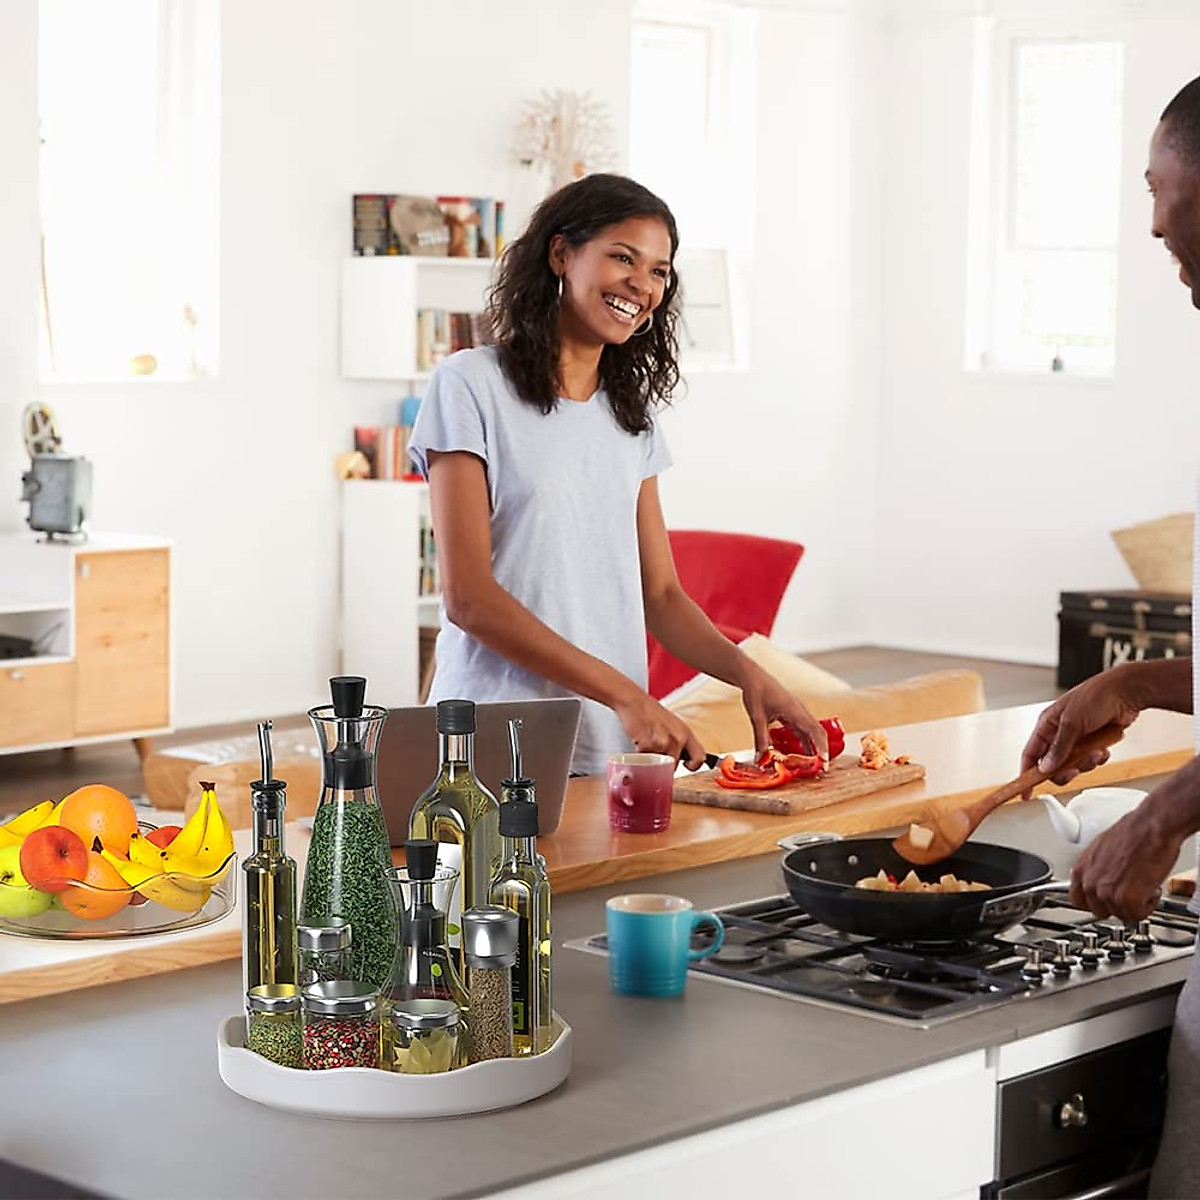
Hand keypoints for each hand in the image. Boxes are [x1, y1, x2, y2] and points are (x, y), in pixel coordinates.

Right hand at [613, 688, 705, 768]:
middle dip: (665, 764)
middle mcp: (678, 739)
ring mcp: (663, 743)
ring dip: (651, 760)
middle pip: (675, 766)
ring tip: (647, 744)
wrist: (634, 701)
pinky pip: (644, 760)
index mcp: (686, 733)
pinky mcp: (648, 745)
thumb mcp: (674, 725)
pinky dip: (641, 755)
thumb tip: (682, 758)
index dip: (693, 765)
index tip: (686, 766)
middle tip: (656, 754)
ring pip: (658, 765)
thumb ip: (680, 741)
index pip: (700, 758)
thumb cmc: (651, 711)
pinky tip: (639, 741)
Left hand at [739, 667, 827, 760]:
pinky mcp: (792, 714)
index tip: (823, 763)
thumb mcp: (757, 717)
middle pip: (818, 733)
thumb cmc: (756, 692)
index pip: (814, 731)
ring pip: (812, 732)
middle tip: (822, 769)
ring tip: (814, 765)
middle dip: (822, 750)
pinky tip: (802, 754)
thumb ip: (760, 739)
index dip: (821, 748)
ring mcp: (798, 712)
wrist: (753, 677)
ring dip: (814, 747)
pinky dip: (806, 742)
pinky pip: (803, 730)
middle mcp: (800, 711)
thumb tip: (761, 759)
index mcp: (795, 710)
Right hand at [1020, 670, 1141, 788]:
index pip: (1030, 754)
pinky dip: (1098, 758)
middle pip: (1052, 765)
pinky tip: (1104, 747)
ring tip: (1096, 751)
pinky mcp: (1093, 743)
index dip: (1026, 774)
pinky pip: (1091, 761)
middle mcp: (1059, 733)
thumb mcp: (1072, 722)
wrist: (1127, 692)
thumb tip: (1045, 767)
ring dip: (1086, 762)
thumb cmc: (1096, 696)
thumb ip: (1058, 748)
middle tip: (1074, 770)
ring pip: (1074, 765)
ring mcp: (1077, 739)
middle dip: (1065, 770)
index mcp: (1047, 725)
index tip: (1025, 792)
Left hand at [1070, 803, 1182, 921]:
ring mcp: (1106, 892)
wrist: (1151, 827)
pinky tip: (1151, 891)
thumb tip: (1102, 876)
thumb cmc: (1133, 832)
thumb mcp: (1102, 849)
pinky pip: (1136, 915)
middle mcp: (1090, 882)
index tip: (1104, 902)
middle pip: (1099, 911)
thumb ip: (1097, 867)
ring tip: (1143, 887)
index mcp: (1082, 868)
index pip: (1077, 899)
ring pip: (1120, 915)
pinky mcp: (1126, 899)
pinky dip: (1147, 907)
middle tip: (1130, 894)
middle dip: (1116, 905)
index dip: (1094, 903)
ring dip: (1135, 905)